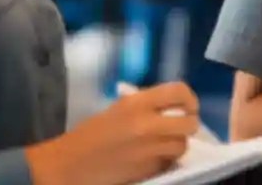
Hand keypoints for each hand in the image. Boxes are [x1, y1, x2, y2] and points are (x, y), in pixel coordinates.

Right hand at [26, 82, 199, 184]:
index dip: (190, 99)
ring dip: (177, 144)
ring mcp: (150, 150)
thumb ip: (145, 105)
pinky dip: (166, 160)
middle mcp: (147, 125)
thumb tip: (172, 106)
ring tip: (163, 144)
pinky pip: (169, 162)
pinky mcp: (149, 171)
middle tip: (180, 127)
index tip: (187, 106)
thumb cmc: (91, 133)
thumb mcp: (118, 109)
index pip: (178, 91)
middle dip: (188, 125)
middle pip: (190, 123)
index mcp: (137, 103)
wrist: (71, 164)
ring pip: (182, 145)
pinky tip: (152, 157)